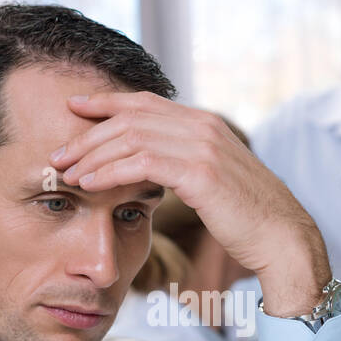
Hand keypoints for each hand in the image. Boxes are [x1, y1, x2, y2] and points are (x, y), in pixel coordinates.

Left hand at [50, 93, 328, 316]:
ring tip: (67, 172)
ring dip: (92, 155)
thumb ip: (186, 162)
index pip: (144, 102)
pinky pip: (141, 163)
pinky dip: (109, 171)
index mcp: (204, 123)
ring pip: (131, 137)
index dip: (106, 102)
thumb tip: (155, 166)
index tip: (73, 107)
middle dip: (88, 133)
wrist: (282, 238)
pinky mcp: (199, 172)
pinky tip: (89, 184)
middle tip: (58, 153)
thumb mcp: (214, 180)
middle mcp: (202, 127)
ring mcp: (202, 147)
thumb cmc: (247, 218)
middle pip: (131, 117)